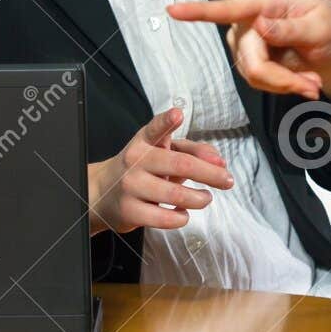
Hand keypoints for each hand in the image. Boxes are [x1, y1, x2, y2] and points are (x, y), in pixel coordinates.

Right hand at [86, 108, 233, 234]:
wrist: (103, 193)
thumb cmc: (144, 170)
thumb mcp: (164, 152)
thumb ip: (194, 150)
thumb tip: (219, 162)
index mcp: (145, 140)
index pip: (155, 128)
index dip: (167, 121)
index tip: (178, 114)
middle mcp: (136, 160)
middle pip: (181, 165)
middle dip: (210, 174)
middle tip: (227, 180)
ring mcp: (131, 186)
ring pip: (175, 194)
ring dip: (199, 198)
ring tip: (205, 198)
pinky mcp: (130, 210)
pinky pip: (164, 217)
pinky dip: (181, 217)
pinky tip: (183, 213)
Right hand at [169, 0, 330, 99]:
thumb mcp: (322, 27)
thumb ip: (291, 30)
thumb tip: (259, 27)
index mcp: (267, 1)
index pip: (230, 7)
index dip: (199, 11)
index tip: (172, 9)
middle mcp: (251, 18)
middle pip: (249, 59)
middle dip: (280, 79)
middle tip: (313, 86)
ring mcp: (249, 40)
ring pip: (252, 74)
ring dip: (284, 85)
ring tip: (313, 82)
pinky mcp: (253, 58)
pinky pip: (259, 81)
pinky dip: (283, 86)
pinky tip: (305, 83)